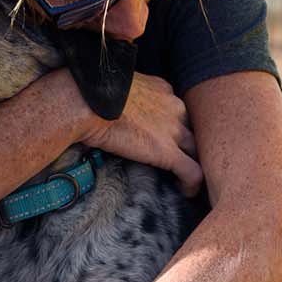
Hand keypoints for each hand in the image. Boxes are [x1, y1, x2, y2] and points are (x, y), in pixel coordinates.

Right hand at [79, 70, 202, 197]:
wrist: (85, 104)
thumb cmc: (91, 96)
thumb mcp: (117, 89)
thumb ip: (126, 100)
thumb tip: (112, 114)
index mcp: (161, 90)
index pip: (177, 111)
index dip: (174, 126)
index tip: (166, 137)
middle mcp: (173, 107)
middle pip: (191, 129)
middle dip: (188, 145)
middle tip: (180, 159)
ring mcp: (173, 130)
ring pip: (196, 150)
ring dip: (193, 163)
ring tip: (185, 178)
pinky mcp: (167, 152)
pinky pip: (192, 171)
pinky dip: (192, 184)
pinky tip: (187, 192)